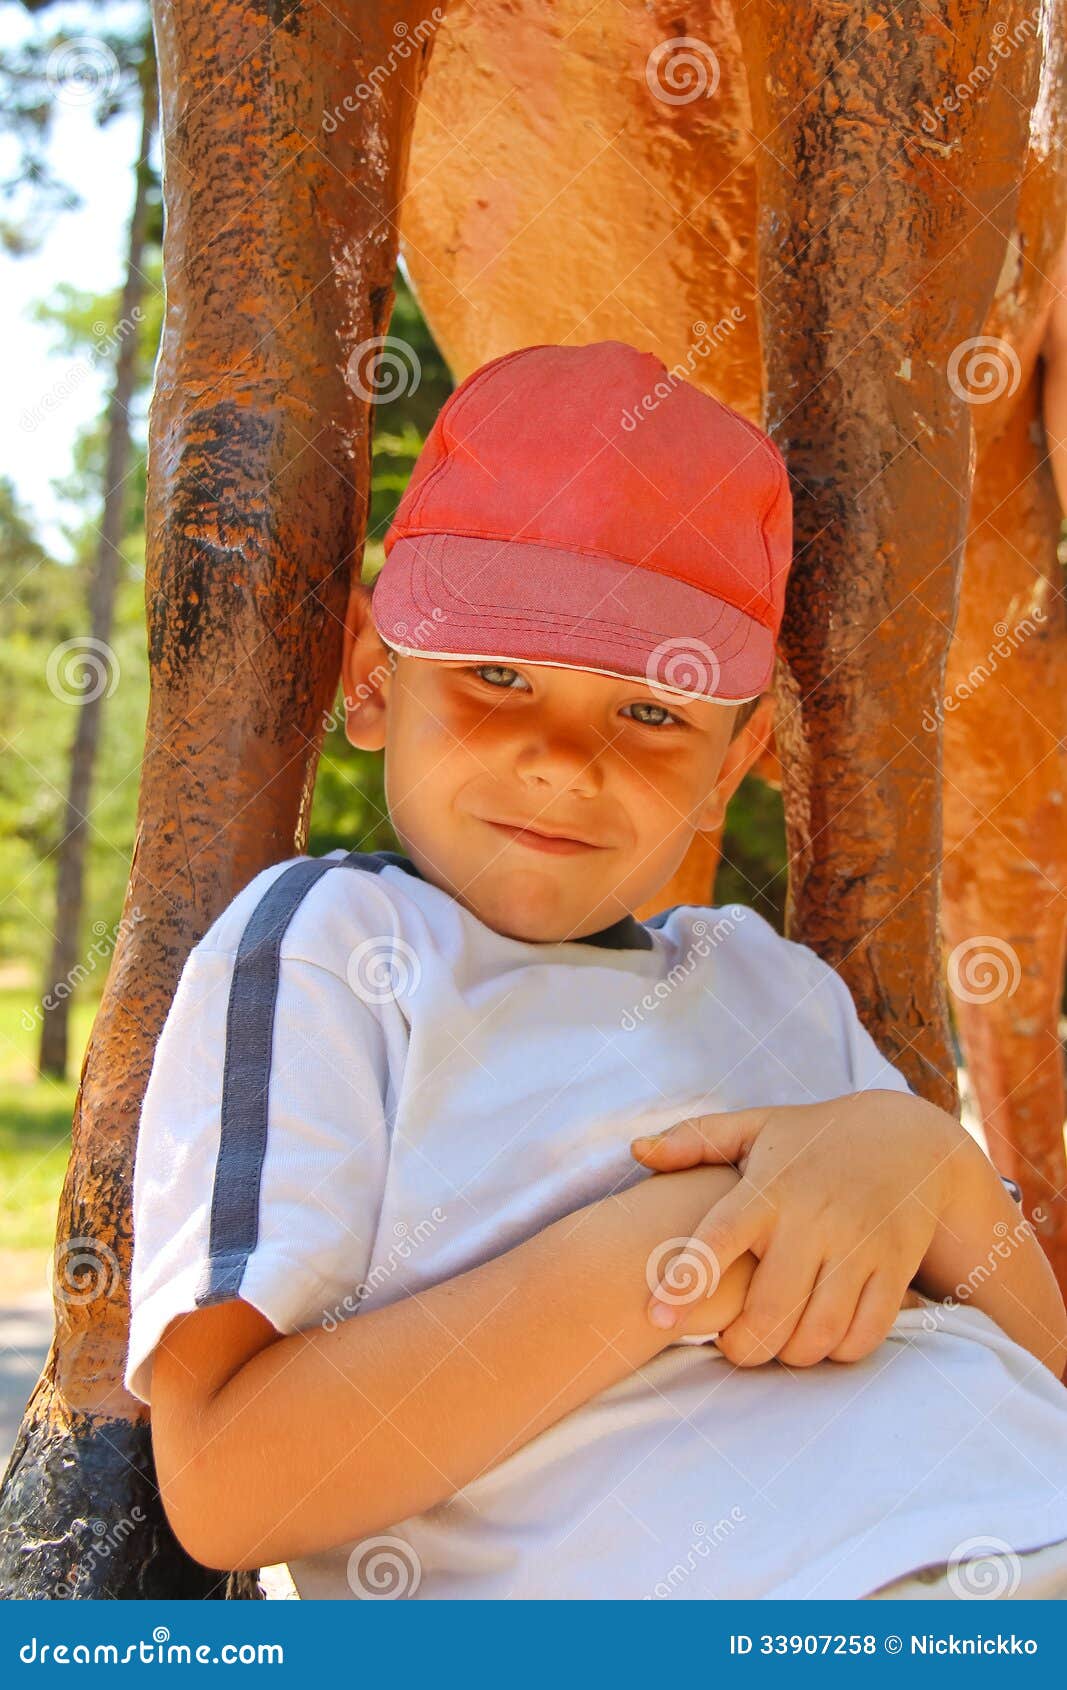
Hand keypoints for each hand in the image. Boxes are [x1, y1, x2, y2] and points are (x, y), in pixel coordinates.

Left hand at [631, 1091, 968, 1366]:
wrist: (909, 1140)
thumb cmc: (813, 1140)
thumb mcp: (756, 1127)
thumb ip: (694, 1141)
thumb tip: (636, 1151)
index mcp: (769, 1188)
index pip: (719, 1239)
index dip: (685, 1281)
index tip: (656, 1316)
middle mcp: (814, 1219)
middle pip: (770, 1309)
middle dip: (743, 1346)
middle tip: (731, 1345)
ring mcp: (860, 1247)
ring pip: (817, 1333)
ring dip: (789, 1354)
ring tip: (773, 1342)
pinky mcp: (896, 1268)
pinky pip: (864, 1335)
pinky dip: (836, 1352)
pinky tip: (818, 1338)